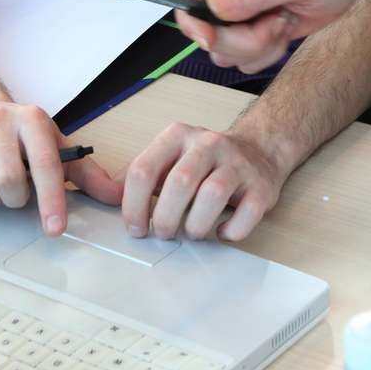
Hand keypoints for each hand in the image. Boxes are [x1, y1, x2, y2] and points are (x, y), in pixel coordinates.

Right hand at [0, 96, 119, 235]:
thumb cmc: (19, 134)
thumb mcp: (55, 145)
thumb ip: (86, 173)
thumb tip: (117, 197)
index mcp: (32, 119)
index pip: (45, 165)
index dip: (51, 200)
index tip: (55, 229)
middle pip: (8, 181)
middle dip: (15, 199)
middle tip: (16, 192)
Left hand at [121, 121, 288, 241]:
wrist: (260, 151)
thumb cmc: (205, 162)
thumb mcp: (170, 157)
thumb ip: (143, 174)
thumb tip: (108, 197)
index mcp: (178, 136)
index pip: (144, 169)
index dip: (134, 206)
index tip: (136, 229)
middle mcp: (208, 144)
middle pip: (179, 183)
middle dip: (165, 218)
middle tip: (165, 234)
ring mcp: (238, 164)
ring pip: (212, 196)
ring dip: (196, 226)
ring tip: (192, 233)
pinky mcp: (262, 187)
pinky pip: (244, 215)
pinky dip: (229, 232)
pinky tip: (221, 232)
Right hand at [170, 0, 370, 72]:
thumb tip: (214, 7)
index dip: (189, 18)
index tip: (211, 35)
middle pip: (205, 33)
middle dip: (239, 41)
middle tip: (274, 23)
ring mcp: (244, 15)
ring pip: (225, 52)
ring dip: (257, 48)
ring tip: (284, 21)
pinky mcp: (257, 32)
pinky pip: (247, 59)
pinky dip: (268, 53)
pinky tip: (286, 29)